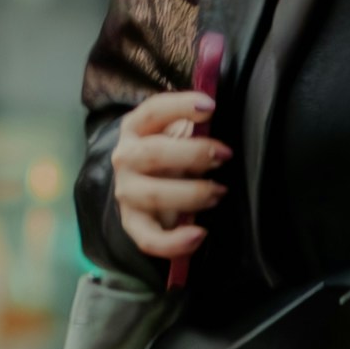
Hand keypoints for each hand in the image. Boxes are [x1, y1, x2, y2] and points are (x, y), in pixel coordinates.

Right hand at [109, 91, 228, 263]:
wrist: (144, 185)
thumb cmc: (171, 153)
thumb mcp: (179, 133)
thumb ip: (195, 125)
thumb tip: (219, 115)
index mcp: (136, 128)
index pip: (153, 111)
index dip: (180, 106)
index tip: (211, 107)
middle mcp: (125, 158)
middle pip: (153, 154)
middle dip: (193, 154)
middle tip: (224, 156)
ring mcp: (127, 192)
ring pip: (153, 194)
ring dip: (192, 194)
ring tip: (219, 192)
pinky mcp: (133, 223)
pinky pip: (148, 238)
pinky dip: (174, 241)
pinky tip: (199, 234)